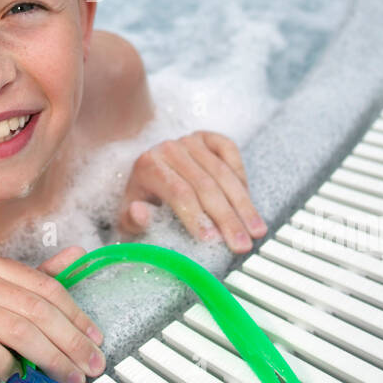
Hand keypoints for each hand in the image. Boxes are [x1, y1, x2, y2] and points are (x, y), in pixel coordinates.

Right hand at [0, 246, 104, 382]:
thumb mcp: (2, 303)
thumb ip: (38, 280)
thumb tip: (79, 254)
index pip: (47, 287)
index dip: (77, 316)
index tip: (97, 342)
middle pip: (36, 309)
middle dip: (70, 342)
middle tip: (91, 368)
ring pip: (16, 329)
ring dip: (49, 358)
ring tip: (67, 379)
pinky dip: (6, 364)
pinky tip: (19, 378)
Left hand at [117, 131, 266, 254]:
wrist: (146, 170)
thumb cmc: (141, 199)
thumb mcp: (127, 215)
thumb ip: (132, 219)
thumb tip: (139, 213)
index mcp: (148, 166)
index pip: (178, 193)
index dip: (197, 216)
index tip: (212, 239)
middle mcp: (169, 149)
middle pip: (205, 186)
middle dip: (227, 219)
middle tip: (242, 244)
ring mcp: (190, 140)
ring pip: (222, 173)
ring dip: (243, 204)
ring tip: (255, 231)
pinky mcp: (208, 137)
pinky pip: (230, 152)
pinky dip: (242, 177)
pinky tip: (248, 202)